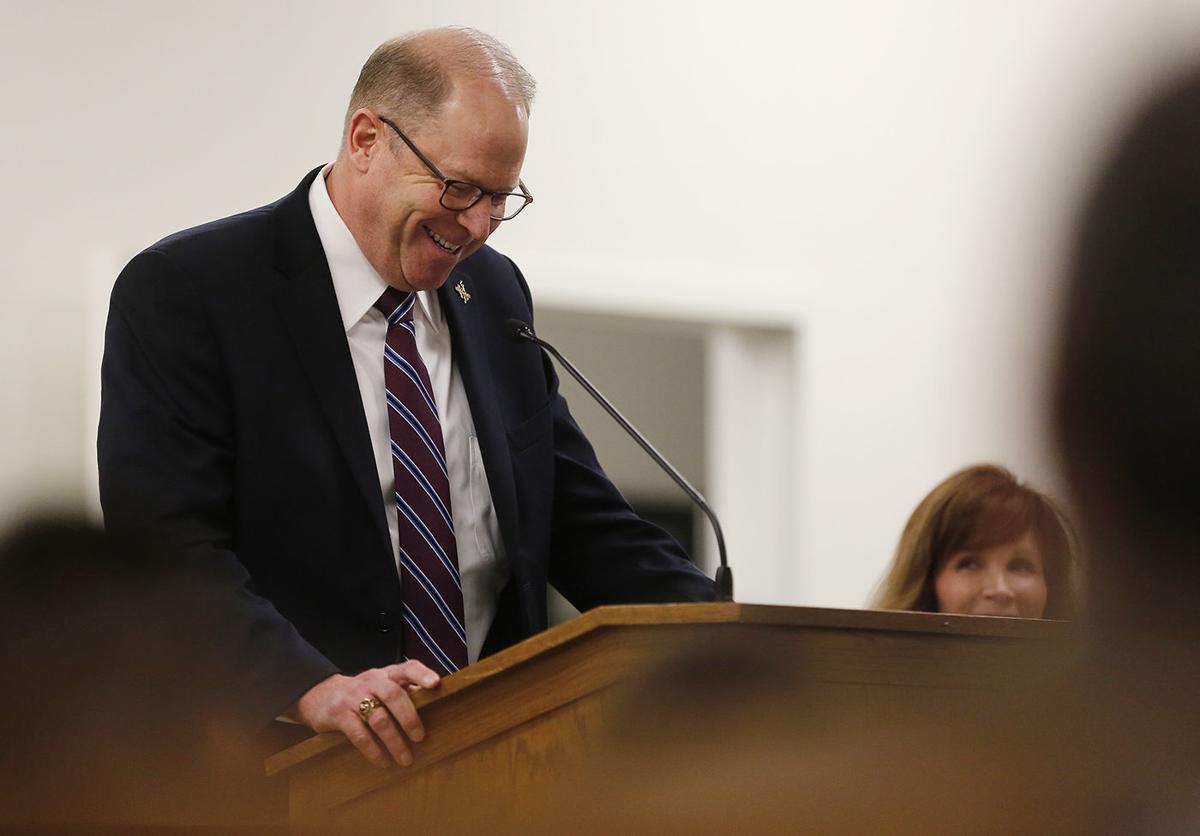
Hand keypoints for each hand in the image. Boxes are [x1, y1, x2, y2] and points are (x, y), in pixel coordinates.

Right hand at [286, 662, 439, 767]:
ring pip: (378, 718)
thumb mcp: (381, 686)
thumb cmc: (362, 693)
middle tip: (420, 738)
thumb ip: (404, 692)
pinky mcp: (338, 714)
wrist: (319, 695)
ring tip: (406, 759)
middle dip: (409, 718)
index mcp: (386, 674)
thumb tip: (436, 703)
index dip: (421, 674)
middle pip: (393, 695)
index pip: (407, 668)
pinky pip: (359, 734)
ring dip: (394, 741)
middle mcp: (371, 681)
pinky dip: (373, 750)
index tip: (436, 684)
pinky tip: (383, 762)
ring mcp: (353, 697)